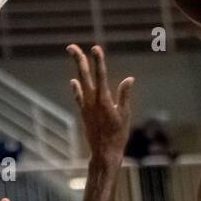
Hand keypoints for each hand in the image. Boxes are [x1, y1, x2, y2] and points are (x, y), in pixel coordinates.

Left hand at [67, 44, 132, 158]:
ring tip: (74, 56)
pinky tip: (74, 81)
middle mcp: (92, 101)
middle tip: (71, 47)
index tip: (96, 48)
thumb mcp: (125, 115)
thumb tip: (129, 79)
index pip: (100, 75)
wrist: (104, 153)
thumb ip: (124, 95)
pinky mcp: (84, 113)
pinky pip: (78, 97)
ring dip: (77, 69)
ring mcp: (86, 106)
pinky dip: (76, 88)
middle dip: (79, 60)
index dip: (98, 61)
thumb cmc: (118, 135)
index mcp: (103, 100)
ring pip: (80, 83)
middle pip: (84, 75)